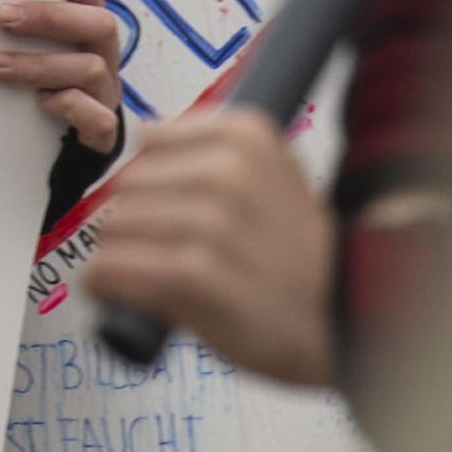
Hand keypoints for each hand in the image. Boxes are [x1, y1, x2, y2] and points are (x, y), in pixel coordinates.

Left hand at [0, 0, 125, 154]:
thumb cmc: (46, 80)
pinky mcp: (103, 130)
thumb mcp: (38, 46)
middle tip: (3, 16)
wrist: (70, 140)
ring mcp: (106, 92)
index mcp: (88, 26)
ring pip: (90, 69)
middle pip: (98, 23)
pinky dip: (71, 106)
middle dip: (49, 17)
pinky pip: (99, 118)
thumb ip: (19, 22)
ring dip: (41, 64)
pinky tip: (41, 102)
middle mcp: (103, 54)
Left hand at [78, 107, 336, 386]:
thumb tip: (145, 143)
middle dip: (130, 219)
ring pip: (118, 225)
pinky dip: (106, 281)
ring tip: (136, 273)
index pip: (152, 141)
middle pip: (129, 185)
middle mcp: (228, 172)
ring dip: (116, 253)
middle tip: (149, 249)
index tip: (158, 205)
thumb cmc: (299, 255)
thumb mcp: (273, 177)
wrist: (344, 316)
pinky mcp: (195, 276)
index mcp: (246, 136)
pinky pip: (119, 268)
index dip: (150, 180)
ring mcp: (212, 224)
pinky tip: (111, 289)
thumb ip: (215, 156)